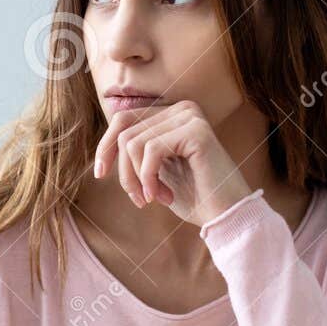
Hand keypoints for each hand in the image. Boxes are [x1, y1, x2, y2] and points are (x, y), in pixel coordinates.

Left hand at [92, 101, 251, 225]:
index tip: (100, 174)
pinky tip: (163, 197)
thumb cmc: (193, 197)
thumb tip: (105, 142)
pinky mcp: (196, 131)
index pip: (123, 119)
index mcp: (173, 114)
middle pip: (124, 130)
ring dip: (138, 179)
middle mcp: (182, 109)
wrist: (226, 216)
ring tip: (155, 198)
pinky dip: (149, 178)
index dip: (105, 146)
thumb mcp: (156, 170)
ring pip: (132, 143)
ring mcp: (190, 117)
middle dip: (123, 169)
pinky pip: (150, 151)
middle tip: (138, 198)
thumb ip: (136, 150)